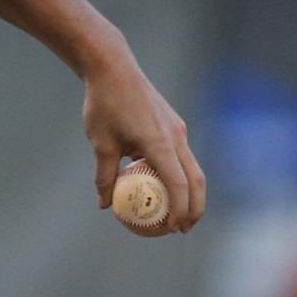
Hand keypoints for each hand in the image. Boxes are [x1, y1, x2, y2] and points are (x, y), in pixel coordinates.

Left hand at [81, 54, 206, 232]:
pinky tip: (164, 185)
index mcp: (160, 143)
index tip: (170, 229)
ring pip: (192, 167)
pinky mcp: (174, 123)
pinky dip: (179, 174)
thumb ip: (105, 176)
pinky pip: (182, 155)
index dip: (178, 210)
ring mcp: (177, 129)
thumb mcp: (101, 143)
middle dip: (193, 208)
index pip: (178, 185)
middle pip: (196, 180)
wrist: (113, 67)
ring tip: (178, 214)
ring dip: (189, 192)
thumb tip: (104, 205)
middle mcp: (176, 136)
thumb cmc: (104, 104)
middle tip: (182, 230)